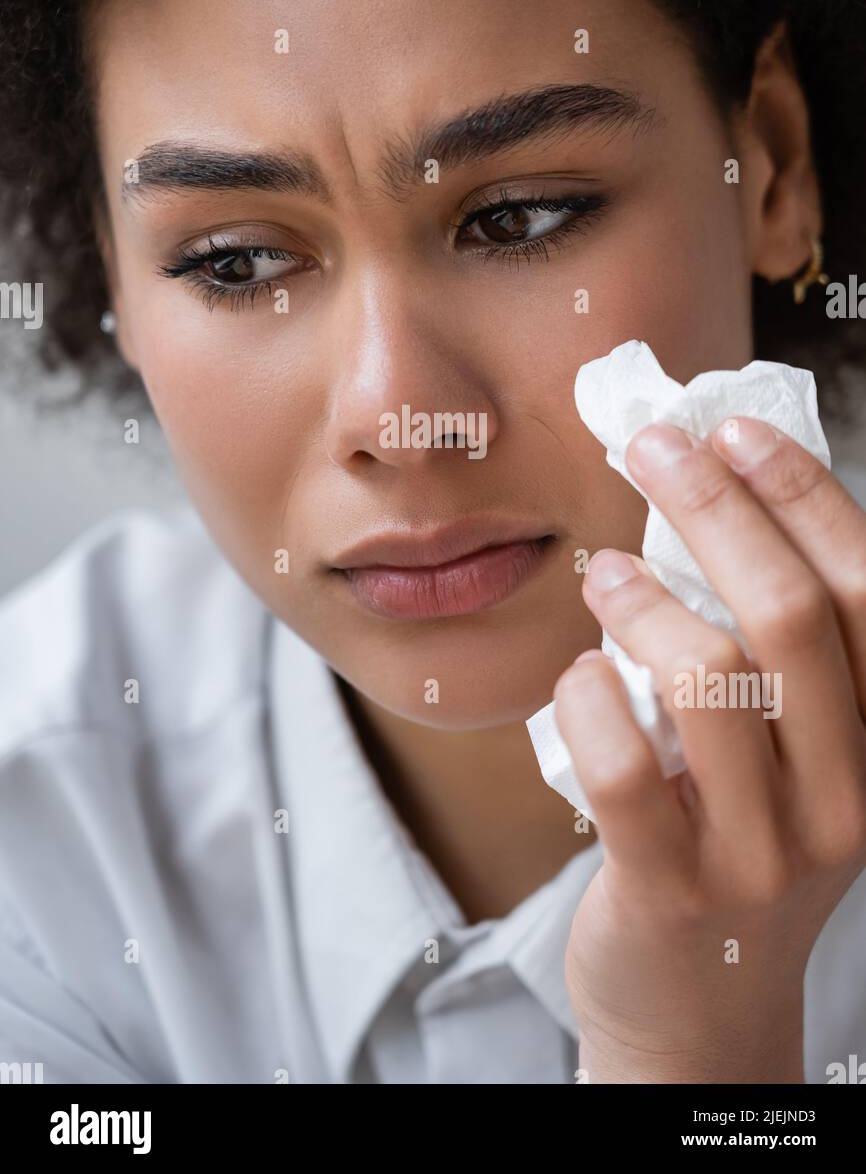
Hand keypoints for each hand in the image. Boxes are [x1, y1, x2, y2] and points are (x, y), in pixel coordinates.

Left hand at [555, 417, 865, 1083]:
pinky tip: (580, 674)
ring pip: (707, 680)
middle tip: (649, 448)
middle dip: (714, 508)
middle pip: (790, 617)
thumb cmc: (737, 835)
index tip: (731, 428)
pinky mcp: (675, 888)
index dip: (800, 495)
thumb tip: (712, 492)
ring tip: (605, 574)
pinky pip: (624, 766)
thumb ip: (774, 646)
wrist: (701, 1001)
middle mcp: (848, 797)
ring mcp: (765, 851)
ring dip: (642, 602)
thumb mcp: (789, 747)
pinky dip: (588, 696)